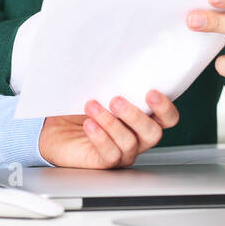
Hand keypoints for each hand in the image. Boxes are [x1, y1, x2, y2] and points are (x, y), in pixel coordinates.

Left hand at [38, 91, 179, 167]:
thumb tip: (116, 63)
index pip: (168, 118)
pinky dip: (100, 137)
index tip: (151, 92)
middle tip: (116, 100)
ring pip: (129, 142)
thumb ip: (114, 83)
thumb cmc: (81, 108)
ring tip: (92, 106)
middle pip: (153, 133)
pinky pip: (110, 154)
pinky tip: (89, 125)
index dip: (165, 107)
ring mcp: (124, 151)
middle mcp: (139, 137)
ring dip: (110, 122)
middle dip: (135, 115)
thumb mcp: (100, 91)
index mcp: (145, 117)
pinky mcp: (106, 162)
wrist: (56, 128)